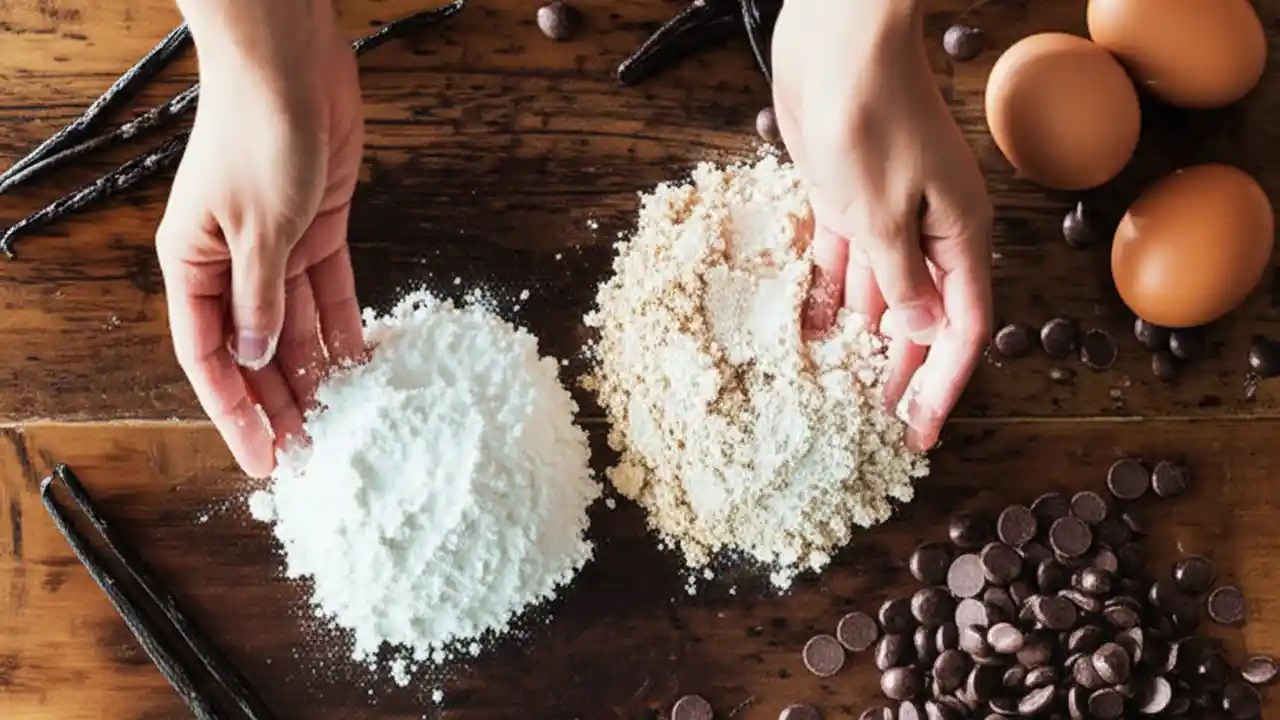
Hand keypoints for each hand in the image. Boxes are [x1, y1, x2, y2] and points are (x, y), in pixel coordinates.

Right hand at [156, 2, 364, 476]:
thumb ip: (261, 299)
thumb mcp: (259, 228)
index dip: (234, 412)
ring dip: (316, 376)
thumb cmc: (258, 136)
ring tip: (343, 426)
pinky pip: (330, 296)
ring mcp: (277, 250)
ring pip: (296, 330)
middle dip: (281, 405)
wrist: (292, 65)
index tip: (261, 460)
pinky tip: (363, 369)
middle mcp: (232, 266)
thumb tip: (259, 360)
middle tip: (312, 456)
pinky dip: (345, 331)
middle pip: (256, 353)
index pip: (210, 358)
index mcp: (194, 266)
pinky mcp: (319, 232)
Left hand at [771, 0, 992, 450]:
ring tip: (837, 393)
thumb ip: (898, 281)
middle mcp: (927, 232)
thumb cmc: (868, 119)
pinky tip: (809, 335)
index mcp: (957, 236)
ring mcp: (885, 216)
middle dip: (899, 373)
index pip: (961, 327)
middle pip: (919, 320)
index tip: (919, 433)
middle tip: (872, 425)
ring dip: (861, 342)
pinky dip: (827, 298)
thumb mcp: (881, 216)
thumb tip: (918, 334)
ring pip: (878, 295)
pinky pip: (840, 264)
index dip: (943, 385)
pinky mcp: (845, 202)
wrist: (836, 43)